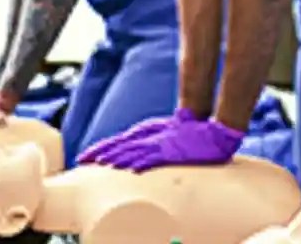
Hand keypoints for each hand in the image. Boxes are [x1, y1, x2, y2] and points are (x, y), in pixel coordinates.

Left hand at [77, 108, 201, 164]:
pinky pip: (155, 158)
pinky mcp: (173, 152)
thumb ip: (150, 136)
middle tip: (85, 159)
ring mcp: (163, 144)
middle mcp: (154, 136)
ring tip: (104, 163)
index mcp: (150, 131)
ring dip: (119, 157)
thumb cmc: (192, 133)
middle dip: (103, 151)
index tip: (87, 154)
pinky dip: (142, 162)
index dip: (103, 146)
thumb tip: (132, 147)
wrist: (215, 134)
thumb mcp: (167, 131)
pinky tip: (131, 169)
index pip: (121, 139)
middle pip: (123, 144)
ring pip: (136, 150)